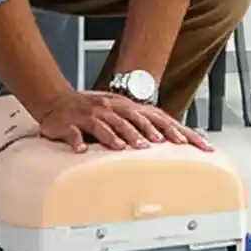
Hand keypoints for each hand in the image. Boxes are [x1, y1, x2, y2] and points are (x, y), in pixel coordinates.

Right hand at [38, 91, 212, 152]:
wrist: (57, 101)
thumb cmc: (95, 112)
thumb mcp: (122, 114)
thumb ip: (143, 125)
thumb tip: (173, 138)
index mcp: (129, 107)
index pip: (159, 118)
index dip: (177, 130)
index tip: (193, 143)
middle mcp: (113, 108)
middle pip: (135, 118)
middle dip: (150, 131)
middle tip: (164, 144)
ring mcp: (91, 113)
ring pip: (107, 123)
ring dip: (118, 135)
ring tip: (128, 147)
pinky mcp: (70, 122)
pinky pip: (74, 132)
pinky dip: (78, 140)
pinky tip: (83, 149)